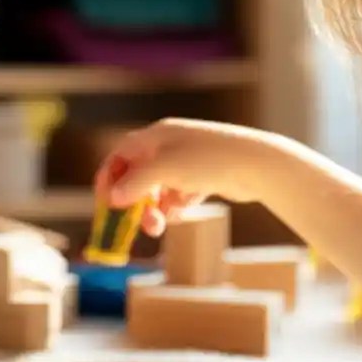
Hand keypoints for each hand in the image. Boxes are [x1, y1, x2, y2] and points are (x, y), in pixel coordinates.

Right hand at [94, 118, 299, 236]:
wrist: (257, 164)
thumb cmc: (208, 160)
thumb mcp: (164, 170)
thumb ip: (134, 184)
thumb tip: (111, 198)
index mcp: (156, 136)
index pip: (121, 155)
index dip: (109, 178)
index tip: (104, 203)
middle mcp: (170, 146)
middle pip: (138, 176)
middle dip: (134, 202)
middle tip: (136, 224)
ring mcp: (188, 163)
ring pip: (159, 191)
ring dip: (155, 210)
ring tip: (161, 225)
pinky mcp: (203, 179)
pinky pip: (179, 197)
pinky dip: (175, 207)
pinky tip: (182, 212)